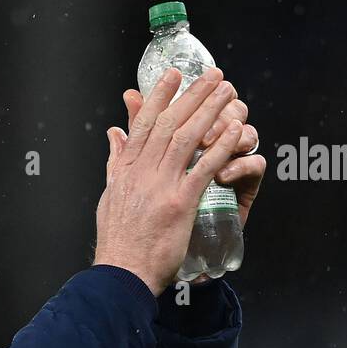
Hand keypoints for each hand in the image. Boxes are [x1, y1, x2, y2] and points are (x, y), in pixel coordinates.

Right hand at [94, 66, 243, 296]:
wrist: (122, 272)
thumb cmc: (118, 239)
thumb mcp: (110, 194)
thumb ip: (116, 161)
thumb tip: (114, 133)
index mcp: (125, 169)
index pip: (143, 123)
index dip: (159, 95)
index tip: (174, 75)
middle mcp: (142, 172)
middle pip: (169, 123)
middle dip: (193, 95)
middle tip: (212, 75)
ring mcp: (161, 186)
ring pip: (187, 138)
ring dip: (211, 112)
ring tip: (228, 93)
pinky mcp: (180, 204)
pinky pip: (204, 168)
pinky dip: (220, 147)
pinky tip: (236, 132)